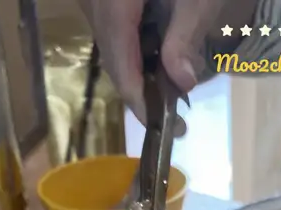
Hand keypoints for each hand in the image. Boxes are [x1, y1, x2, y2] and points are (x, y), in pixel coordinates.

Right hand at [80, 1, 256, 123]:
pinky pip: (112, 32)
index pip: (119, 56)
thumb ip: (186, 36)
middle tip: (173, 119)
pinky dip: (135, 53)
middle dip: (140, 90)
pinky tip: (159, 66)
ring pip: (111, 46)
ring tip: (169, 95)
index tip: (160, 125)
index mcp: (114, 0)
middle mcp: (94, 0)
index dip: (137, 94)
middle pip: (112, 54)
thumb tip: (183, 82)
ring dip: (138, 73)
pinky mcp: (100, 0)